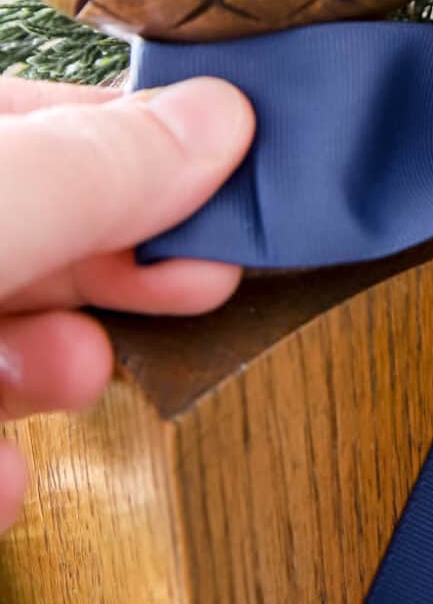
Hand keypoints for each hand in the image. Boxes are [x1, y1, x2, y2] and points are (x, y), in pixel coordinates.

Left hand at [0, 75, 253, 529]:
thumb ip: (99, 170)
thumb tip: (223, 118)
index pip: (61, 121)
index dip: (153, 151)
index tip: (238, 188)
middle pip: (43, 235)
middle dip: (118, 271)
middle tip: (202, 285)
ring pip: (4, 342)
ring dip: (60, 367)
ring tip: (83, 373)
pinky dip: (2, 471)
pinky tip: (10, 485)